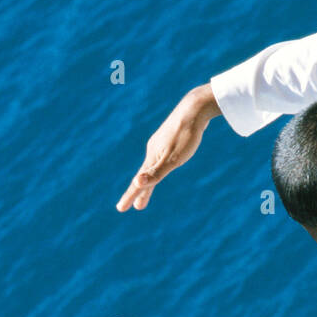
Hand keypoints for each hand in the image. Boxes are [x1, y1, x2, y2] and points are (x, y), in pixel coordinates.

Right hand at [116, 84, 220, 211]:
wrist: (195, 108)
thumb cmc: (186, 136)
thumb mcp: (173, 159)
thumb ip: (155, 173)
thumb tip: (137, 183)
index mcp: (152, 157)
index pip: (139, 182)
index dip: (130, 196)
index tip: (121, 209)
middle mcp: (153, 150)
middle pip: (145, 174)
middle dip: (140, 191)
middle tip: (136, 206)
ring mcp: (161, 142)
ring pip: (153, 164)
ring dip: (149, 178)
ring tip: (148, 187)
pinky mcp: (170, 137)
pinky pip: (161, 155)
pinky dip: (158, 165)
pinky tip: (164, 161)